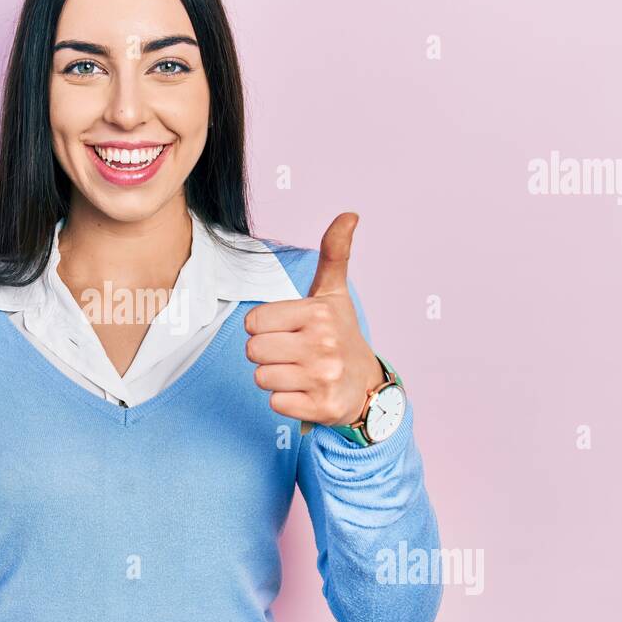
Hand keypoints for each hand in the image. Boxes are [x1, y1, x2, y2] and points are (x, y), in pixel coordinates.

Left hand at [244, 212, 383, 432]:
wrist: (369, 387)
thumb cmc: (340, 335)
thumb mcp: (334, 294)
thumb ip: (334, 254)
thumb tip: (349, 213)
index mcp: (319, 313)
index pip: (253, 322)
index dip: (264, 328)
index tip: (288, 331)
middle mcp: (323, 344)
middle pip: (253, 350)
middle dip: (267, 354)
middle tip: (293, 354)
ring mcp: (324, 378)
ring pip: (261, 378)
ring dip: (275, 378)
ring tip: (300, 373)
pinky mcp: (322, 408)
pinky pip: (275, 404)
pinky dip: (285, 401)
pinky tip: (305, 393)